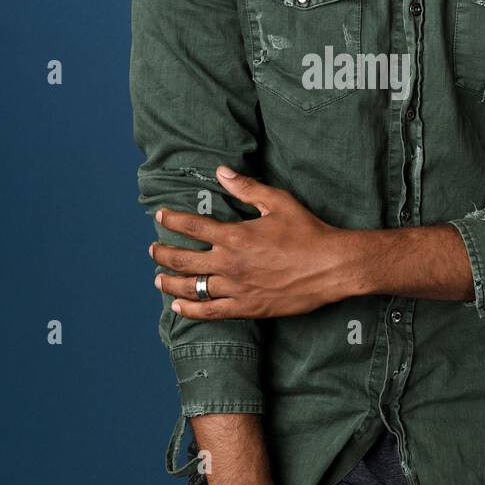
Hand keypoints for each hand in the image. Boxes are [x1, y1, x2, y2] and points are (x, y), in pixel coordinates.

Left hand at [150, 165, 355, 319]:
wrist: (331, 267)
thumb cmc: (308, 232)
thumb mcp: (278, 202)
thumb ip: (246, 188)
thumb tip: (221, 172)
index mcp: (235, 236)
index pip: (192, 227)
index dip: (173, 220)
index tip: (161, 215)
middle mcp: (230, 264)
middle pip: (183, 260)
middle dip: (163, 253)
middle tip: (153, 249)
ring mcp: (237, 288)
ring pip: (192, 288)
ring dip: (170, 283)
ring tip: (158, 279)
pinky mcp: (247, 307)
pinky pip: (211, 312)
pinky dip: (191, 311)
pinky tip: (179, 307)